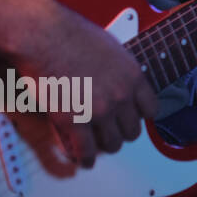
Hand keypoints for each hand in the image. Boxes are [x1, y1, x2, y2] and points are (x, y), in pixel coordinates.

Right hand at [15, 0, 157, 167]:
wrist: (45, 37)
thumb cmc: (73, 36)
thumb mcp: (113, 49)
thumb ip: (121, 71)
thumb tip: (121, 81)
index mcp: (134, 78)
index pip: (151, 109)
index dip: (139, 116)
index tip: (132, 118)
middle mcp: (122, 97)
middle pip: (133, 131)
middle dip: (122, 133)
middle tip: (111, 133)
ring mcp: (99, 111)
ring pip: (113, 144)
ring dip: (104, 146)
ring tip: (96, 145)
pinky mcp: (74, 122)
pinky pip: (86, 151)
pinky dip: (85, 159)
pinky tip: (83, 160)